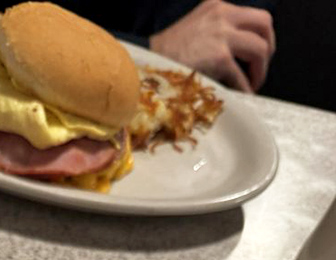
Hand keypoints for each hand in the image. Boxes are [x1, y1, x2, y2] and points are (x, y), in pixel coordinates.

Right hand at [149, 0, 275, 92]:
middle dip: (268, 49)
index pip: (252, 16)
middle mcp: (222, 15)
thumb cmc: (165, 54)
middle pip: (264, 25)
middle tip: (259, 68)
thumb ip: (215, 31)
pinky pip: (242, 76)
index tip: (255, 56)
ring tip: (251, 85)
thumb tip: (236, 51)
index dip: (259, 37)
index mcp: (216, 6)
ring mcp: (222, 35)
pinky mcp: (219, 57)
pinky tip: (239, 96)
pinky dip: (244, 89)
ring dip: (260, 71)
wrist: (146, 64)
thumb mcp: (193, 28)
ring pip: (260, 48)